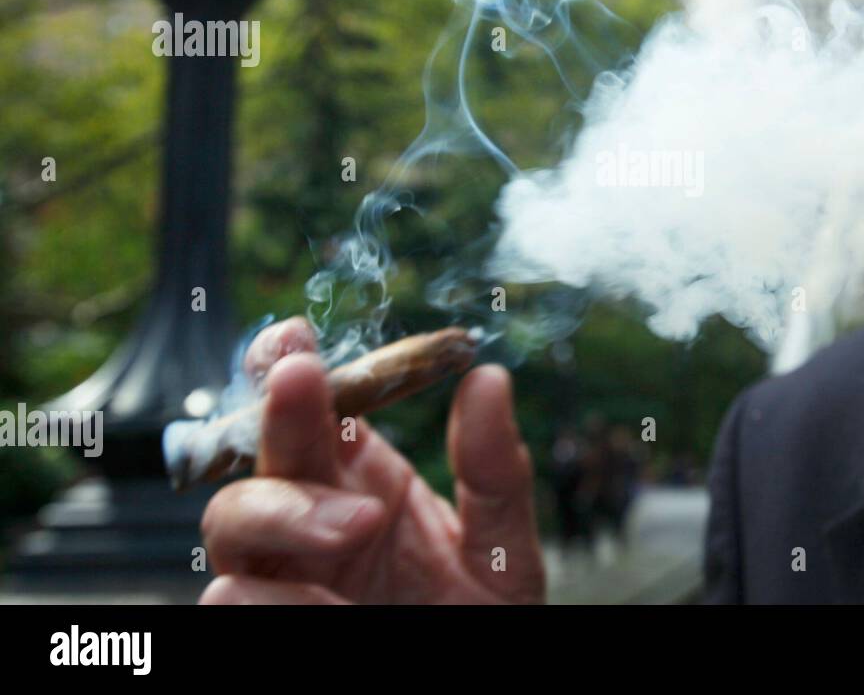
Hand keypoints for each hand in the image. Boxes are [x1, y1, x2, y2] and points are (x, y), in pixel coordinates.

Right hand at [198, 317, 544, 603]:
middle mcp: (309, 518)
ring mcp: (281, 576)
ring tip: (357, 528)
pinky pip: (233, 600)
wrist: (472, 686)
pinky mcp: (265, 626)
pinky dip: (277, 596)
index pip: (313, 409)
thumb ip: (493, 472)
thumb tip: (489, 377)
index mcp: (362, 479)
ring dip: (284, 512)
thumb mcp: (502, 549)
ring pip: (229, 520)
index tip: (295, 335)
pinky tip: (332, 602)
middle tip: (302, 382)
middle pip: (257, 451)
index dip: (287, 364)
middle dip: (276, 414)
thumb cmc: (477, 622)